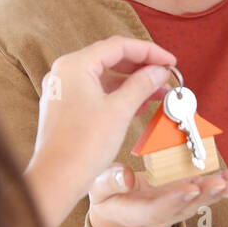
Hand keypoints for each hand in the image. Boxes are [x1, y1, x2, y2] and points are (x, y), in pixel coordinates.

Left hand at [24, 35, 177, 226]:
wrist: (56, 180)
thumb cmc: (83, 145)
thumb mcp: (120, 111)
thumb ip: (142, 85)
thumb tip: (159, 72)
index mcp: (75, 65)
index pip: (118, 46)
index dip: (149, 51)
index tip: (170, 61)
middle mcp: (65, 72)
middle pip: (110, 58)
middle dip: (141, 67)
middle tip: (165, 76)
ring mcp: (63, 90)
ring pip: (104, 76)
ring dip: (132, 82)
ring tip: (158, 92)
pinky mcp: (65, 107)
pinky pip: (95, 92)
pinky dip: (117, 94)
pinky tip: (138, 104)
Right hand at [87, 164, 227, 226]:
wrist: (117, 208)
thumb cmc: (106, 195)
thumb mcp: (98, 187)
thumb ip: (111, 182)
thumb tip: (128, 178)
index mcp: (137, 213)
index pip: (158, 209)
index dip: (175, 200)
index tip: (190, 188)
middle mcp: (160, 215)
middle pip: (184, 208)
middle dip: (203, 195)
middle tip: (219, 184)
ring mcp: (173, 208)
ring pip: (197, 202)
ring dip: (216, 192)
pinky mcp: (181, 198)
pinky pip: (201, 193)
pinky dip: (218, 187)